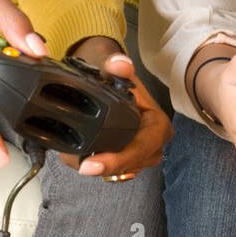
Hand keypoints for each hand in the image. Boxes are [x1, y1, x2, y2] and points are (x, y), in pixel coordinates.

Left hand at [59, 49, 173, 178]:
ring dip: (100, 167)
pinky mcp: (131, 161)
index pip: (140, 149)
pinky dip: (100, 167)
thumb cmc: (119, 80)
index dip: (116, 159)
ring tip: (76, 157)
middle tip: (76, 162)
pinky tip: (86, 159)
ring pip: (122, 171)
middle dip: (104, 165)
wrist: (115, 84)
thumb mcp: (116, 72)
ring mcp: (144, 155)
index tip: (89, 165)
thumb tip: (119, 64)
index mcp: (159, 125)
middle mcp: (156, 144)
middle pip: (131, 164)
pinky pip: (116, 172)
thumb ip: (116, 68)